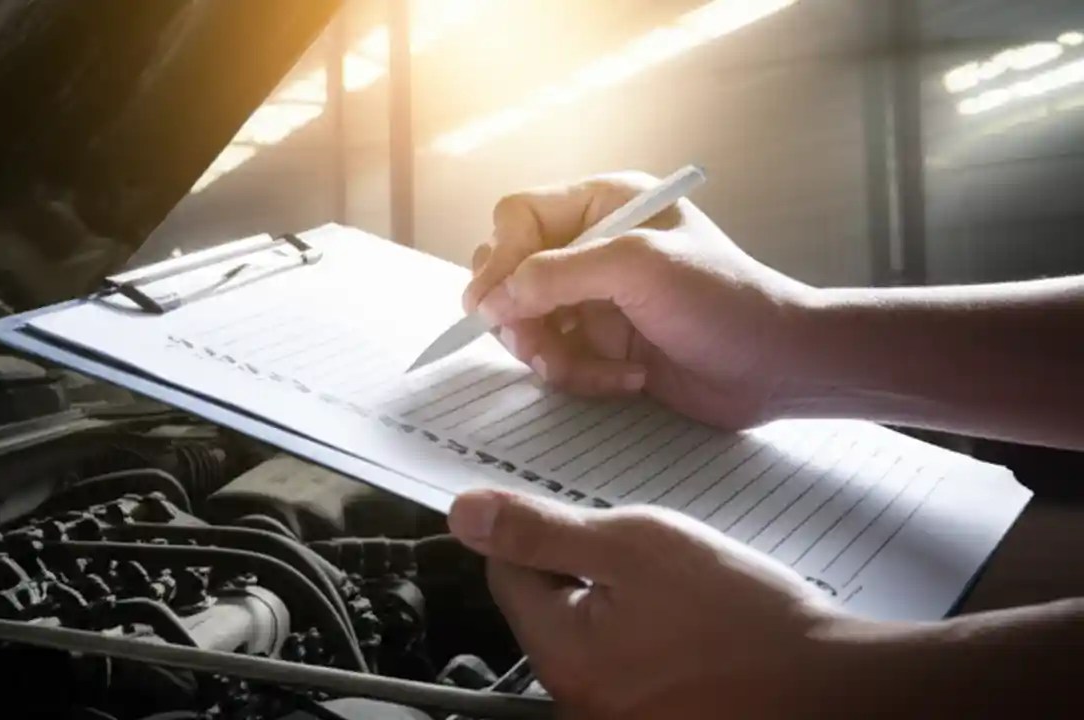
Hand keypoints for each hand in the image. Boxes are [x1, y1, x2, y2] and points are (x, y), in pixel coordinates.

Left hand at [448, 489, 850, 718]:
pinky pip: (621, 670)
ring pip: (586, 638)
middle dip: (586, 575)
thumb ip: (541, 532)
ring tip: (677, 607)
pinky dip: (643, 645)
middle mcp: (575, 706)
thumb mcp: (635, 545)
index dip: (545, 536)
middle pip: (546, 610)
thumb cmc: (742, 614)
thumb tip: (464, 514)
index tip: (592, 528)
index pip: (507, 574)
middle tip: (651, 568)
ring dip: (617, 610)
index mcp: (562, 657)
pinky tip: (687, 639)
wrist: (829, 685)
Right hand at [465, 171, 814, 428]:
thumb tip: (489, 297)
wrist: (776, 368)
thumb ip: (557, 274)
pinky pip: (554, 358)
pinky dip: (579, 376)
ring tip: (590, 370)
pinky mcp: (599, 344)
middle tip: (537, 343)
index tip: (494, 305)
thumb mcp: (639, 269)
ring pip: (524, 322)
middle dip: (519, 314)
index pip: (517, 217)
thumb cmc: (724, 301)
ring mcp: (593, 297)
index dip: (500, 259)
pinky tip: (626, 380)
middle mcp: (591, 245)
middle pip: (509, 271)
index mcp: (604, 204)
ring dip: (550, 354)